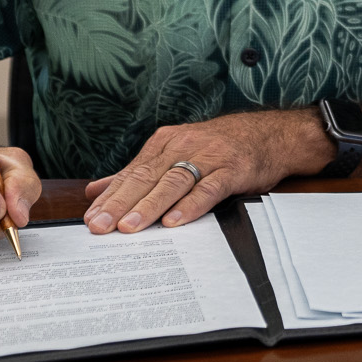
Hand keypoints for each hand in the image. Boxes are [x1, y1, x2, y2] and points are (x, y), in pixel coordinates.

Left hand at [83, 110, 327, 234]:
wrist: (270, 134)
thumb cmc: (219, 148)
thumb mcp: (174, 153)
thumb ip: (136, 173)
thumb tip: (95, 190)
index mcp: (164, 144)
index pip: (130, 174)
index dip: (110, 198)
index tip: (90, 219)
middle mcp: (182, 147)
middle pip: (146, 178)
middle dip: (120, 204)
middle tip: (100, 226)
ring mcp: (208, 158)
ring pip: (172, 183)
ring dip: (149, 206)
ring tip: (130, 227)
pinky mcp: (232, 169)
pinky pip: (208, 188)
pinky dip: (190, 205)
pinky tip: (174, 221)